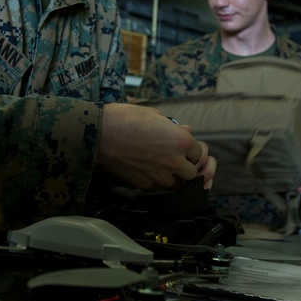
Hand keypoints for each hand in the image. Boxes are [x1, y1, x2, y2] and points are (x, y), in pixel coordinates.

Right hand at [96, 103, 215, 190]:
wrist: (101, 134)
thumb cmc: (126, 118)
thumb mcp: (154, 114)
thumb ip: (173, 126)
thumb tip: (185, 130)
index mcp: (180, 141)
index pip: (199, 153)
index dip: (190, 149)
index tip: (182, 147)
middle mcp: (174, 161)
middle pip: (191, 173)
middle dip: (185, 166)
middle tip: (173, 158)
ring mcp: (159, 175)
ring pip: (176, 184)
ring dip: (171, 176)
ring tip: (159, 165)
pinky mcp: (143, 184)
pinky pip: (155, 186)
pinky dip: (153, 180)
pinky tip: (144, 168)